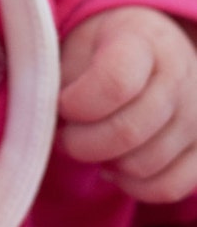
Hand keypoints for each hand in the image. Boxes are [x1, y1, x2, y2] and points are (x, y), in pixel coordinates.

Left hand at [58, 6, 196, 202]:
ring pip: (146, 164)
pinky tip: (113, 166)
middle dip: (82, 142)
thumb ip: (62, 76)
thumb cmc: (104, 45)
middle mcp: (179, 76)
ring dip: (105, 162)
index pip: (115, 82)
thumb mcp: (78, 41)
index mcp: (143, 39)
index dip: (78, 103)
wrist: (151, 45)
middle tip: (63, 134)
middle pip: (129, 131)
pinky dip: (135, 186)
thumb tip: (46, 118)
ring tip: (86, 143)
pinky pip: (170, 186)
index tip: (61, 104)